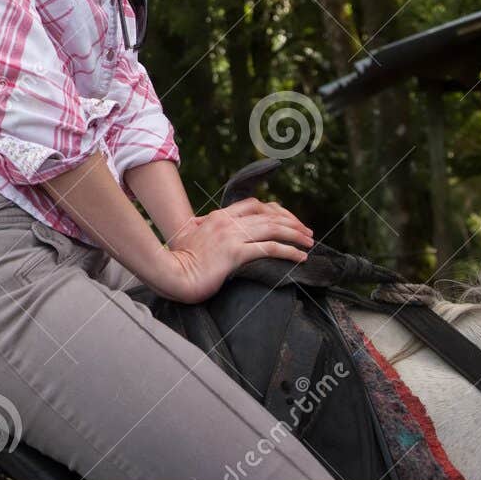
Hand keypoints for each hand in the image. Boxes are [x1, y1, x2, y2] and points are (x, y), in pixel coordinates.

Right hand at [154, 198, 314, 304]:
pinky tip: (299, 257)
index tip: (288, 221)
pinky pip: (270, 248)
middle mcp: (227, 222)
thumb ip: (202, 228)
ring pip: (273, 229)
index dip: (276, 211)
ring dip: (295, 235)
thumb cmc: (180, 260)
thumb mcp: (192, 236)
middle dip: (292, 222)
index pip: (254, 205)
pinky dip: (289, 251)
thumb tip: (203, 225)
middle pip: (269, 215)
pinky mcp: (235, 253)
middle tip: (307, 232)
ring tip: (309, 242)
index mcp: (218, 216)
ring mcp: (231, 236)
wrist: (172, 274)